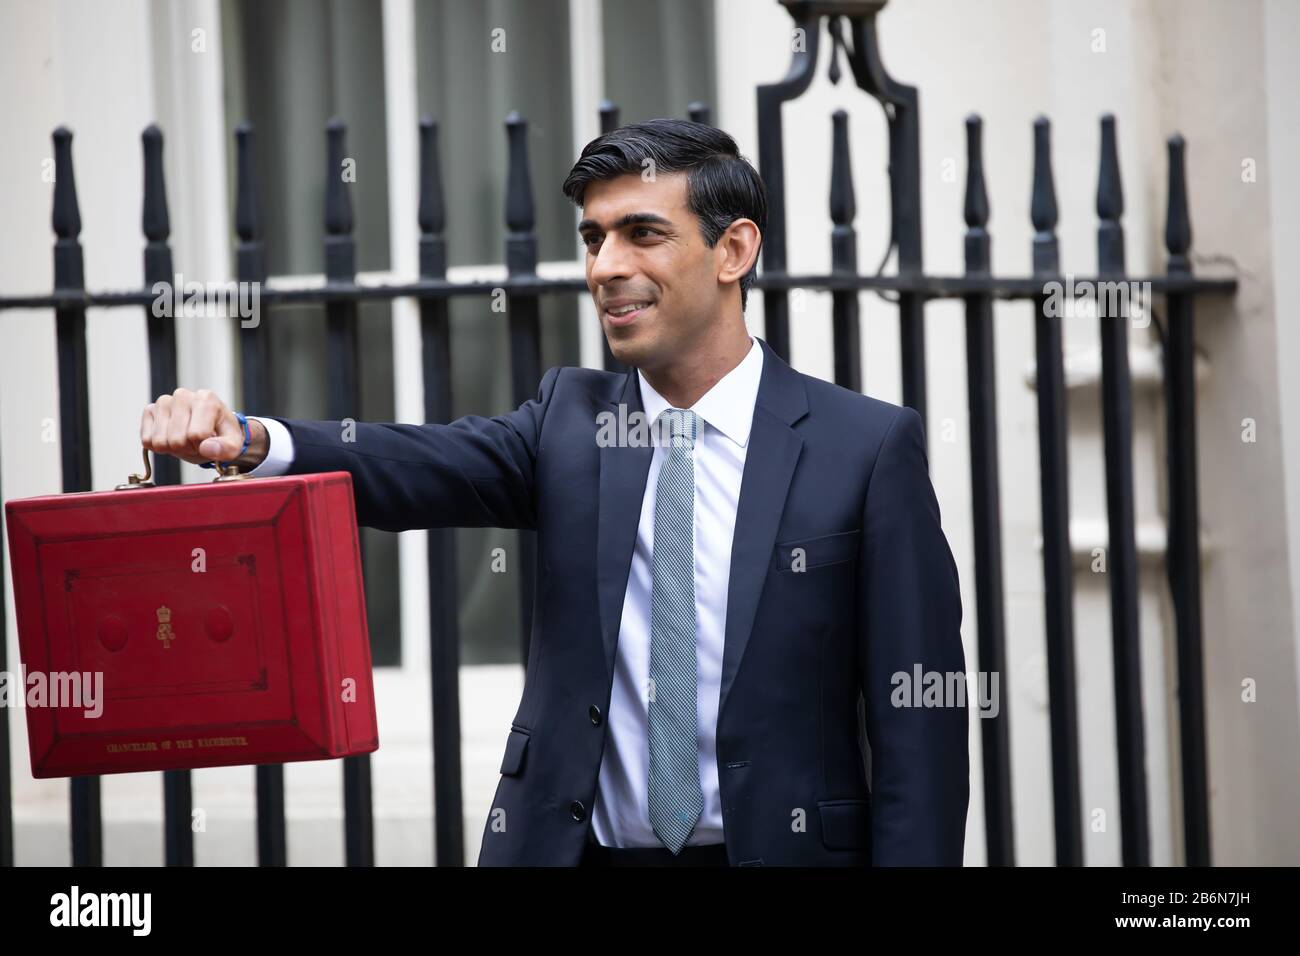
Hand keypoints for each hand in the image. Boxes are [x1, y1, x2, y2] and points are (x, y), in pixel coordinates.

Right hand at [141, 388, 268, 470]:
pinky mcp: (150, 410)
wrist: (209, 430)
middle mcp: (183, 395)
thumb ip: (226, 449)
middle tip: (195, 442)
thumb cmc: (221, 435)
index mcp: (206, 399)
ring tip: (184, 439)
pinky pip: (147, 439)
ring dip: (172, 448)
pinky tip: (170, 437)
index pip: (197, 435)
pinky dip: (158, 446)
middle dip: (187, 448)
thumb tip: (207, 448)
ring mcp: (164, 402)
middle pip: (177, 440)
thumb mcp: (233, 445)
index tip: (208, 441)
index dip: (202, 446)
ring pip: (160, 441)